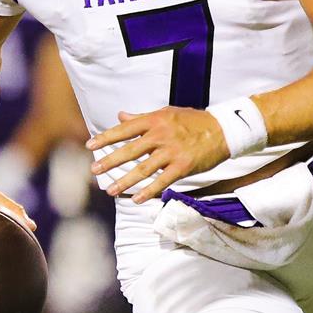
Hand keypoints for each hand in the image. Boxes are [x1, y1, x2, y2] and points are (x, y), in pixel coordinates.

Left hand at [86, 107, 228, 203]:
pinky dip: (148, 191)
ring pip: (143, 169)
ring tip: (110, 190)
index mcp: (155, 120)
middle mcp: (161, 135)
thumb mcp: (167, 113)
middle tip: (94, 170)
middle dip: (110, 161)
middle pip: (130, 150)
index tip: (90, 146)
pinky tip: (136, 199)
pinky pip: (162, 181)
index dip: (106, 137)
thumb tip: (120, 116)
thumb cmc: (193, 121)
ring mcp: (172, 152)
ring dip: (125, 181)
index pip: (125, 129)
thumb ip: (142, 118)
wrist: (223, 130)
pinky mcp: (183, 166)